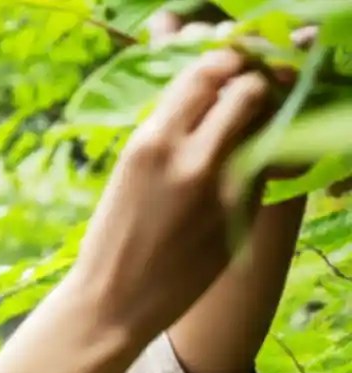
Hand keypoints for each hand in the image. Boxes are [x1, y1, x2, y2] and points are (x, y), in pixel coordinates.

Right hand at [72, 50, 271, 341]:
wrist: (114, 302)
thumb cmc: (111, 235)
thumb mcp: (128, 170)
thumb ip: (167, 133)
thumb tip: (206, 102)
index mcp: (152, 142)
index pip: (205, 76)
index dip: (220, 68)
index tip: (222, 71)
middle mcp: (193, 160)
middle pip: (248, 95)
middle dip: (248, 92)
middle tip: (239, 103)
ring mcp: (224, 191)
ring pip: (264, 133)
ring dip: (255, 131)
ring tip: (231, 147)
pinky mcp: (242, 218)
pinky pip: (259, 176)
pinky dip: (251, 172)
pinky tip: (224, 189)